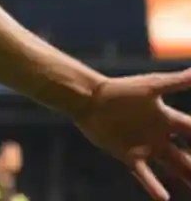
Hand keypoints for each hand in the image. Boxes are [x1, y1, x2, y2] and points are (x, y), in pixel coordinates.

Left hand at [74, 69, 190, 199]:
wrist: (90, 98)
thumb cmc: (121, 90)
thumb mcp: (153, 86)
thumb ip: (178, 81)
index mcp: (168, 119)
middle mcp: (161, 136)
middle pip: (189, 155)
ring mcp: (146, 147)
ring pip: (174, 167)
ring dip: (187, 177)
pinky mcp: (129, 156)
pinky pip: (145, 175)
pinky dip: (154, 187)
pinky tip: (165, 198)